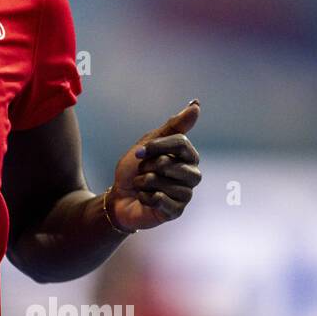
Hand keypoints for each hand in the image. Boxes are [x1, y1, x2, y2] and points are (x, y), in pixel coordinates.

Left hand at [107, 100, 202, 231]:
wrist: (119, 197)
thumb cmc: (134, 169)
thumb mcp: (148, 143)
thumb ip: (173, 126)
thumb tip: (196, 104)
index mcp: (187, 156)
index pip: (180, 142)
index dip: (156, 146)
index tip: (139, 152)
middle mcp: (192, 174)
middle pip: (169, 163)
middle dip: (147, 167)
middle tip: (143, 172)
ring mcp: (186, 194)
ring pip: (163, 182)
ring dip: (144, 182)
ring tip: (143, 186)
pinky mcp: (177, 211)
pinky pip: (159, 199)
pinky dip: (145, 197)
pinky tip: (145, 198)